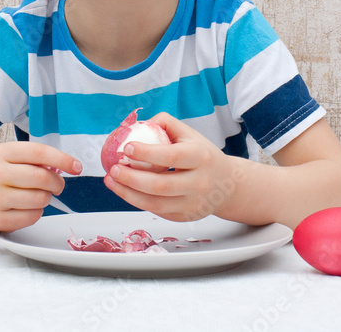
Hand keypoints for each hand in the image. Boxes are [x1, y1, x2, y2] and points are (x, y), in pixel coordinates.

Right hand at [0, 142, 81, 231]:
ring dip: (46, 198)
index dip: (62, 159)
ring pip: (40, 199)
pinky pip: (32, 217)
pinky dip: (36, 213)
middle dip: (57, 183)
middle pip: (42, 178)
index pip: (38, 153)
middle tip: (57, 186)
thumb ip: (36, 159)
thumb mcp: (10, 158)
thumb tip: (68, 166)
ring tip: (38, 196)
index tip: (77, 167)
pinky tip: (27, 207)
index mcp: (1, 152)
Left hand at [103, 112, 244, 221]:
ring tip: (112, 181)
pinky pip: (158, 211)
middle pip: (160, 185)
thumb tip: (138, 125)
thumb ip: (165, 124)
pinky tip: (126, 191)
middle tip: (113, 169)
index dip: (147, 153)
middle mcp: (199, 182)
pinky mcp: (186, 217)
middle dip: (132, 179)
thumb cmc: (203, 156)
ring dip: (128, 194)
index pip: (171, 156)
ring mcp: (193, 203)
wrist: (227, 184)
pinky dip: (138, 201)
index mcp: (200, 157)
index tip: (126, 147)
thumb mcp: (191, 134)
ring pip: (155, 204)